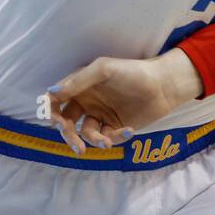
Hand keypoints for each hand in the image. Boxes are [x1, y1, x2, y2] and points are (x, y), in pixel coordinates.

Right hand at [46, 50, 203, 154]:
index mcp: (80, 87)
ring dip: (94, 141)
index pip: (55, 100)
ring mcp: (101, 116)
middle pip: (67, 123)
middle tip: (78, 144)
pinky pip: (107, 138)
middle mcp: (87, 102)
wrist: (164, 85)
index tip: (57, 122)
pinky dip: (116, 138)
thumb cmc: (133, 72)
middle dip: (69, 134)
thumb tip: (52, 92)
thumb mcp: (104, 70)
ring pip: (86, 134)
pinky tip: (129, 130)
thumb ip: (79, 80)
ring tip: (107, 143)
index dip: (50, 112)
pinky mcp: (115, 128)